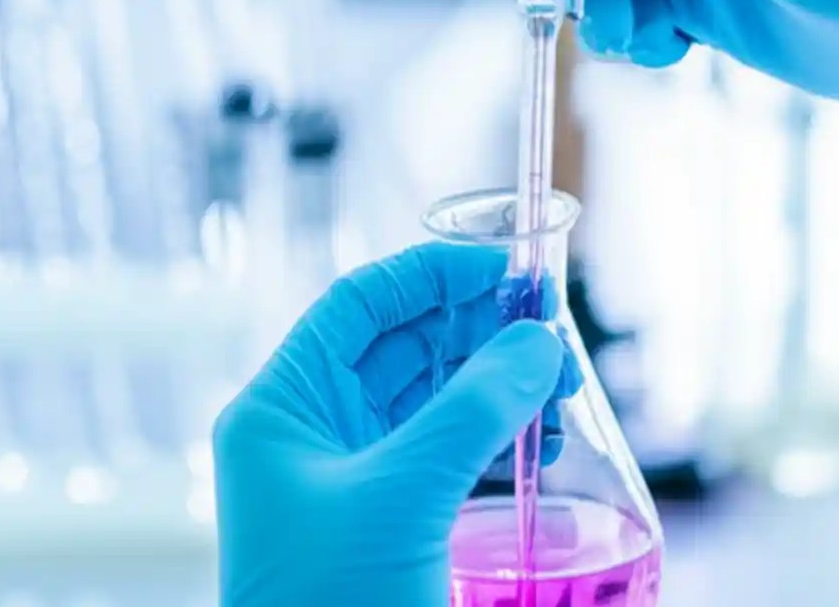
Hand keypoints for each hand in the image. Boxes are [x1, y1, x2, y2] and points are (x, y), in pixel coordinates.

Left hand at [212, 245, 565, 605]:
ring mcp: (350, 480)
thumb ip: (472, 410)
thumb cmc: (330, 606)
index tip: (504, 266)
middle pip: (401, 347)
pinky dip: (494, 433)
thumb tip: (535, 344)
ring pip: (431, 399)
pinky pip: (446, 451)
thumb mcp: (403, 496)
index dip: (430, 275)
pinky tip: (538, 434)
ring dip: (494, 382)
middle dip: (477, 331)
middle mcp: (311, 435)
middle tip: (547, 327)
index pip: (357, 306)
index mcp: (282, 410)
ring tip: (555, 385)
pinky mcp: (390, 521)